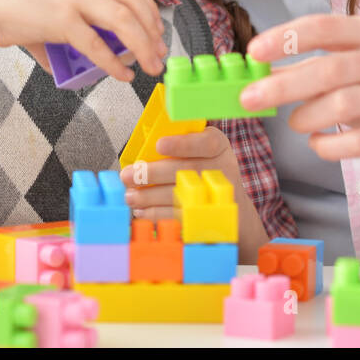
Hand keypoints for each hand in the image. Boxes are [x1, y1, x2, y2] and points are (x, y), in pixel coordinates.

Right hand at [0, 0, 167, 81]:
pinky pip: (97, 46)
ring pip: (123, 20)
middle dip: (153, 28)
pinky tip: (123, 76)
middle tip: (159, 52)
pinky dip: (114, 64)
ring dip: (143, 46)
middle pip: (133, 0)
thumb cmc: (12, 5)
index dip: (149, 7)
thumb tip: (80, 58)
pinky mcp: (60, 20)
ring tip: (150, 66)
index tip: (157, 29)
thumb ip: (71, 18)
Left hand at [118, 127, 241, 219]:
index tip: (159, 145)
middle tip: (128, 175)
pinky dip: (156, 214)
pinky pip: (178, 216)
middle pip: (187, 170)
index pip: (205, 142)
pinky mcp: (206, 217)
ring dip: (149, 197)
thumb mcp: (199, 149)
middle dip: (153, 173)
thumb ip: (177, 144)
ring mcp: (216, 195)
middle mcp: (222, 169)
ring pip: (180, 195)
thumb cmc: (204, 171)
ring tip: (130, 196)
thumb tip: (141, 149)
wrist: (231, 207)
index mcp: (218, 145)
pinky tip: (142, 210)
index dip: (182, 144)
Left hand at [238, 13, 359, 159]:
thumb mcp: (355, 67)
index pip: (323, 26)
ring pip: (342, 104)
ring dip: (307, 117)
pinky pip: (357, 140)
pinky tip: (319, 144)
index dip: (286, 38)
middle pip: (328, 69)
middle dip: (282, 85)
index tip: (254, 52)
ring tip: (297, 124)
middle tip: (249, 98)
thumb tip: (261, 76)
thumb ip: (314, 68)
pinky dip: (329, 146)